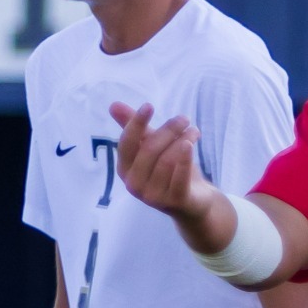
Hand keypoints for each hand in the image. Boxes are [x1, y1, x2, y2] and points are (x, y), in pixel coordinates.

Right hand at [110, 102, 208, 222]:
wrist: (193, 202)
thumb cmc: (170, 171)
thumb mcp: (152, 147)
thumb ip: (135, 128)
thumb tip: (113, 105)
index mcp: (125, 169)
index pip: (127, 144)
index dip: (136, 124)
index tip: (149, 106)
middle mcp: (134, 184)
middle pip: (149, 150)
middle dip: (167, 130)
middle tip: (184, 118)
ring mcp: (153, 195)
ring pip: (166, 160)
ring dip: (182, 140)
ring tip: (194, 130)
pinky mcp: (174, 201)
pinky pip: (180, 177)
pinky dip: (185, 159)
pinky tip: (191, 143)